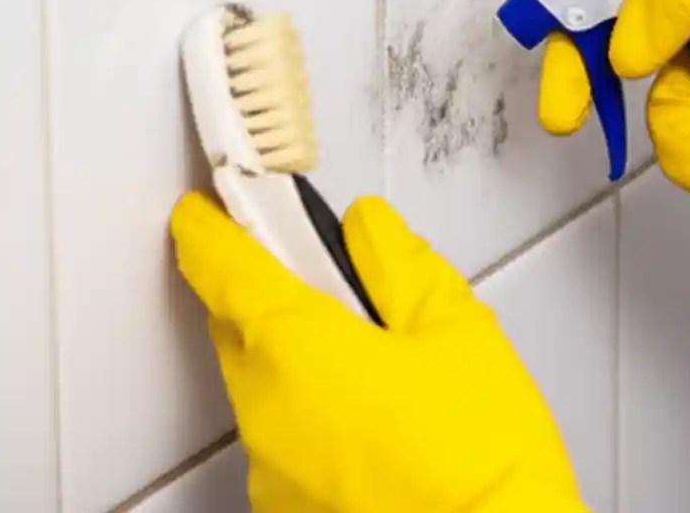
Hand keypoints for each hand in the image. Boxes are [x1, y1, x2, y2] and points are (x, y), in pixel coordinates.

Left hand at [170, 192, 587, 512]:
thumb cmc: (479, 461)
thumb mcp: (457, 330)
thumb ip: (401, 263)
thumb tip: (367, 228)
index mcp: (296, 347)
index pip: (221, 263)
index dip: (211, 224)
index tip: (209, 207)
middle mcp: (264, 410)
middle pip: (243, 327)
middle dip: (278, 296)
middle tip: (338, 287)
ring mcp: (269, 470)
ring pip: (268, 387)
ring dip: (303, 364)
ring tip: (383, 373)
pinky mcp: (286, 509)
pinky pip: (287, 442)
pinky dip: (316, 420)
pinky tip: (380, 427)